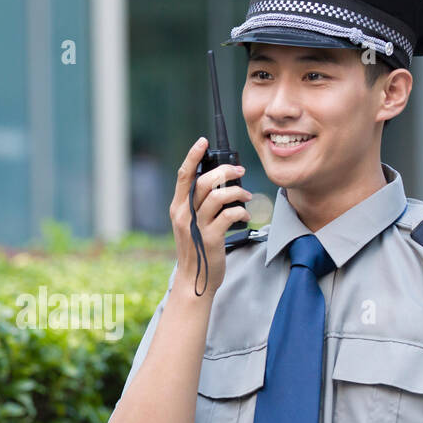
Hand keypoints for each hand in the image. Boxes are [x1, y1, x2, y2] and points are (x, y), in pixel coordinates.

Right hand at [170, 137, 252, 295]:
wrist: (194, 280)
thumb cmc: (196, 249)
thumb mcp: (190, 224)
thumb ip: (198, 204)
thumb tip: (218, 182)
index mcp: (177, 208)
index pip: (183, 175)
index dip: (193, 156)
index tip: (203, 141)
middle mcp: (183, 215)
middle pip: (204, 182)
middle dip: (225, 171)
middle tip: (239, 170)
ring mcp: (196, 227)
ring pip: (218, 196)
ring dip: (237, 192)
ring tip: (245, 195)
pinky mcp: (210, 239)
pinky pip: (229, 216)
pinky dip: (241, 212)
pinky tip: (245, 215)